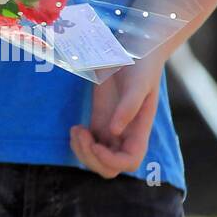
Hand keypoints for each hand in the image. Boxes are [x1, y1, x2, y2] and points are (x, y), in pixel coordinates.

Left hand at [69, 54, 163, 177]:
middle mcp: (126, 135)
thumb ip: (128, 107)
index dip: (112, 161)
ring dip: (83, 151)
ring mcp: (111, 129)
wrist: (133, 49)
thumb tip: (114, 132)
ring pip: (97, 158)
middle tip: (80, 133)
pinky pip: (89, 144)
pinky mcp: (99, 120)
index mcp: (139, 131)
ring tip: (76, 130)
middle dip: (92, 158)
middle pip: (110, 167)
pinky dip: (79, 143)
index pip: (129, 162)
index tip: (96, 145)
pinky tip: (76, 127)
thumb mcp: (137, 83)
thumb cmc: (140, 65)